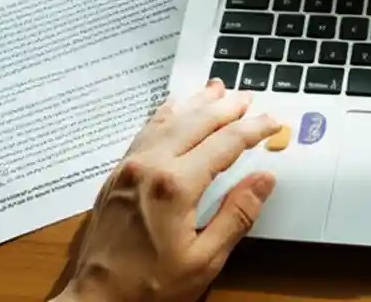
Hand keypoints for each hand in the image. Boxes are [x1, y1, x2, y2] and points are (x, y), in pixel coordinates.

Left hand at [54, 79, 280, 301]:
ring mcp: (129, 166)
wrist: (97, 299)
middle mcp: (150, 166)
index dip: (252, 130)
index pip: (224, 144)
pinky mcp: (117, 173)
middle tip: (249, 98)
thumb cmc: (151, 286)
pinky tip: (175, 108)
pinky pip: (146, 131)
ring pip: (168, 120)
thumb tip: (264, 180)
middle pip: (196, 122)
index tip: (272, 121)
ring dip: (196, 103)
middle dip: (226, 108)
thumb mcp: (205, 259)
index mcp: (176, 186)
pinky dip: (166, 114)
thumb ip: (237, 215)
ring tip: (217, 89)